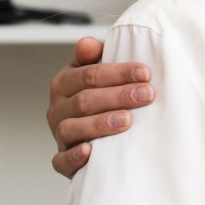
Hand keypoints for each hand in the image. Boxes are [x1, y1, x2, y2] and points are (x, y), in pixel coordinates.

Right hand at [47, 36, 155, 178]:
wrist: (91, 133)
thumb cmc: (97, 97)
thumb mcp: (94, 72)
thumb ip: (93, 56)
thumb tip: (88, 43)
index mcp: (64, 83)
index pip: (90, 75)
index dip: (118, 73)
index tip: (145, 73)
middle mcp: (58, 108)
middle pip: (85, 101)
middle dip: (118, 96)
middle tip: (146, 95)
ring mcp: (59, 134)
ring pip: (72, 128)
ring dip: (100, 124)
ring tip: (127, 120)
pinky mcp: (62, 160)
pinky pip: (61, 160)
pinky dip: (74, 157)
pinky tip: (90, 151)